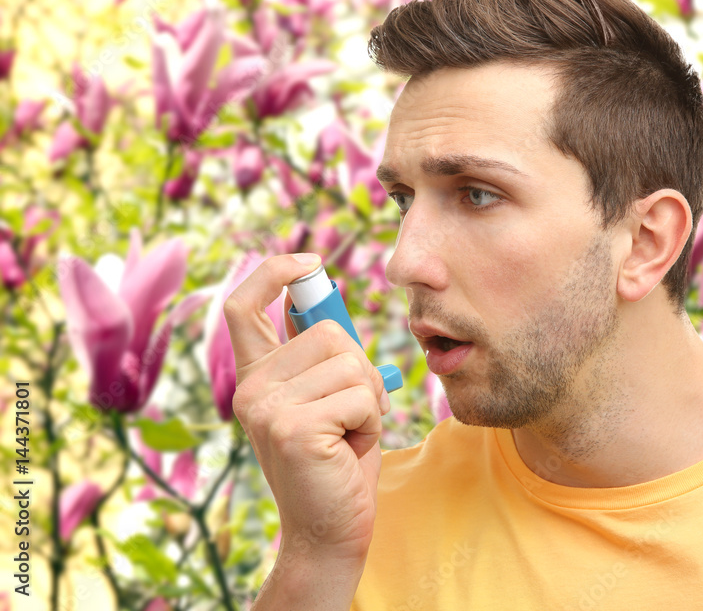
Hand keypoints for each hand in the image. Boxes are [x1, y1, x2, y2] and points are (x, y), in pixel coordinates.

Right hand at [224, 254, 389, 560]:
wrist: (331, 529)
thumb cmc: (339, 460)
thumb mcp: (327, 396)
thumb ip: (320, 353)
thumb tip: (322, 290)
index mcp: (256, 376)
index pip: (243, 307)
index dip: (273, 272)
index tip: (309, 262)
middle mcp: (251, 388)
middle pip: (327, 331)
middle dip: (361, 368)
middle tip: (355, 410)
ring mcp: (267, 408)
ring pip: (351, 363)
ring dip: (369, 399)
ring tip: (350, 432)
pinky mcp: (293, 428)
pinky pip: (360, 395)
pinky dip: (371, 420)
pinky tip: (351, 447)